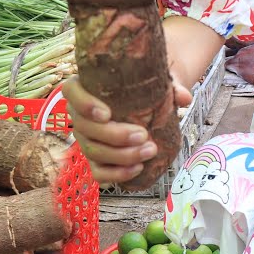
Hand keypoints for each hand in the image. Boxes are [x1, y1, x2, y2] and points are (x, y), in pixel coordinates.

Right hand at [65, 74, 193, 183]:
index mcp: (84, 87)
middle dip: (113, 135)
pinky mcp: (96, 159)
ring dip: (120, 155)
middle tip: (143, 135)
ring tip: (149, 151)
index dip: (84, 104)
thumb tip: (184, 97)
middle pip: (84, 127)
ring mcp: (86, 138)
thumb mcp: (156, 79)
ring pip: (92, 151)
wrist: (147, 102)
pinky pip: (98, 172)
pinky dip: (116, 174)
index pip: (70, 92)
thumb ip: (170, 85)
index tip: (107, 113)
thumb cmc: (144, 86)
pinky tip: (138, 168)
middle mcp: (79, 114)